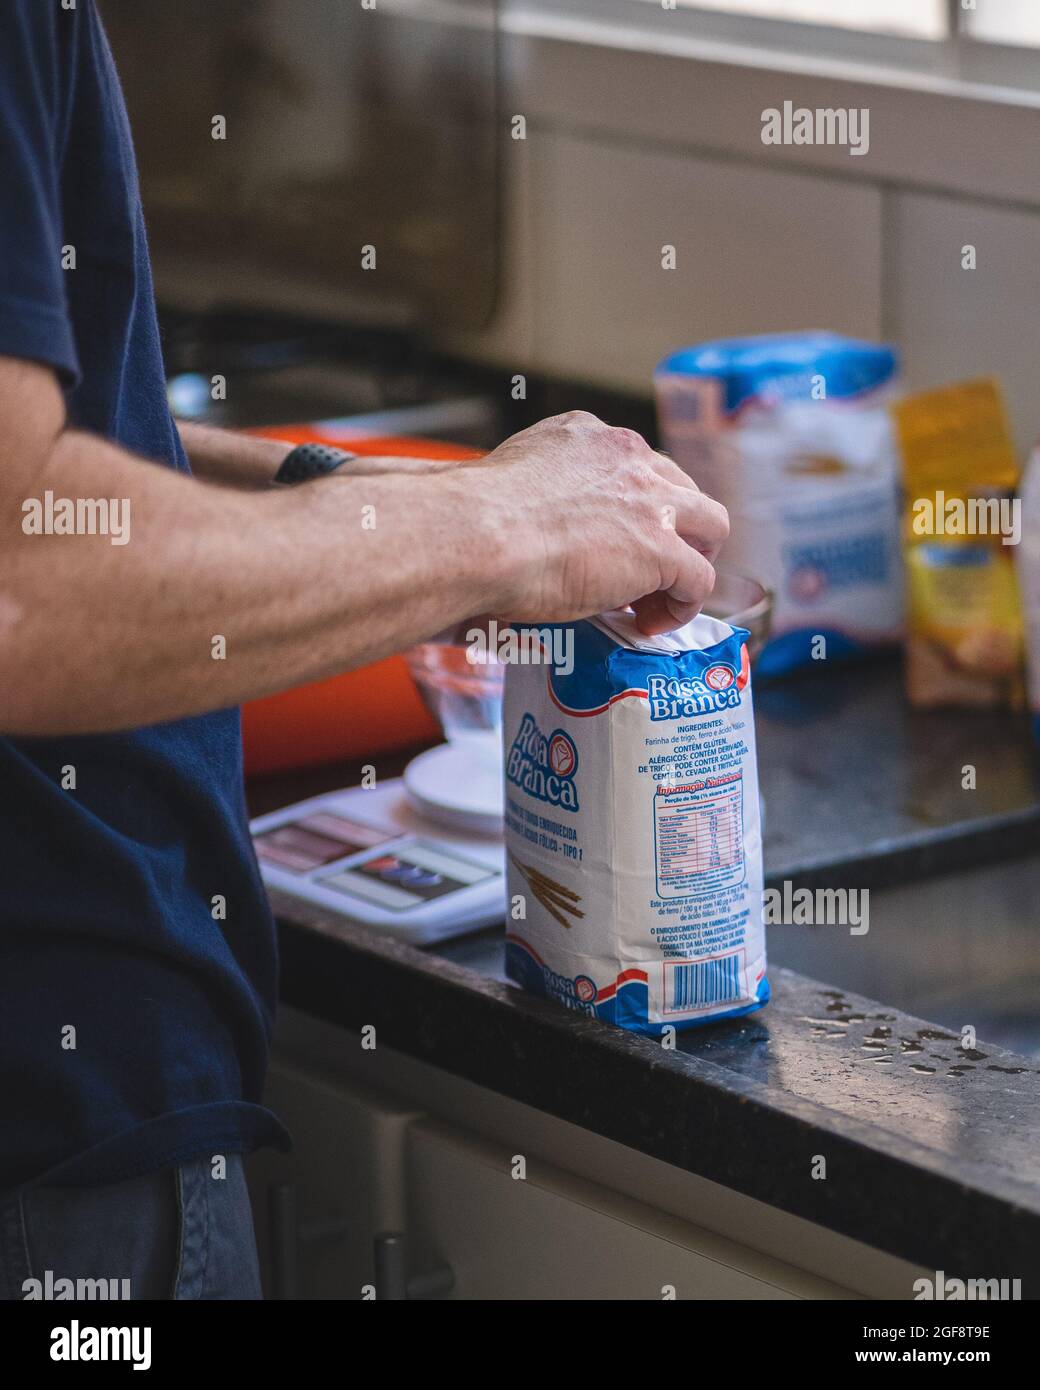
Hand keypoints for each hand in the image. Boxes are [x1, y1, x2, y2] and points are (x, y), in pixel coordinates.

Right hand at [473, 412, 727, 634]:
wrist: (477, 536)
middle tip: (647, 566)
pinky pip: (698, 580)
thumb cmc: (471, 521)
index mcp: (586, 434)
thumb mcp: (509, 484)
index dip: (631, 507)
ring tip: (663, 596)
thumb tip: (527, 536)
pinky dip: (683, 605)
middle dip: (673, 527)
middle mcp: (628, 457)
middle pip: (681, 487)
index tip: (613, 538)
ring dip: (692, 560)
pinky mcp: (661, 550)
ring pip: (710, 525)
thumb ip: (536, 498)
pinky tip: (651, 622)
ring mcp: (651, 502)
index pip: (633, 465)